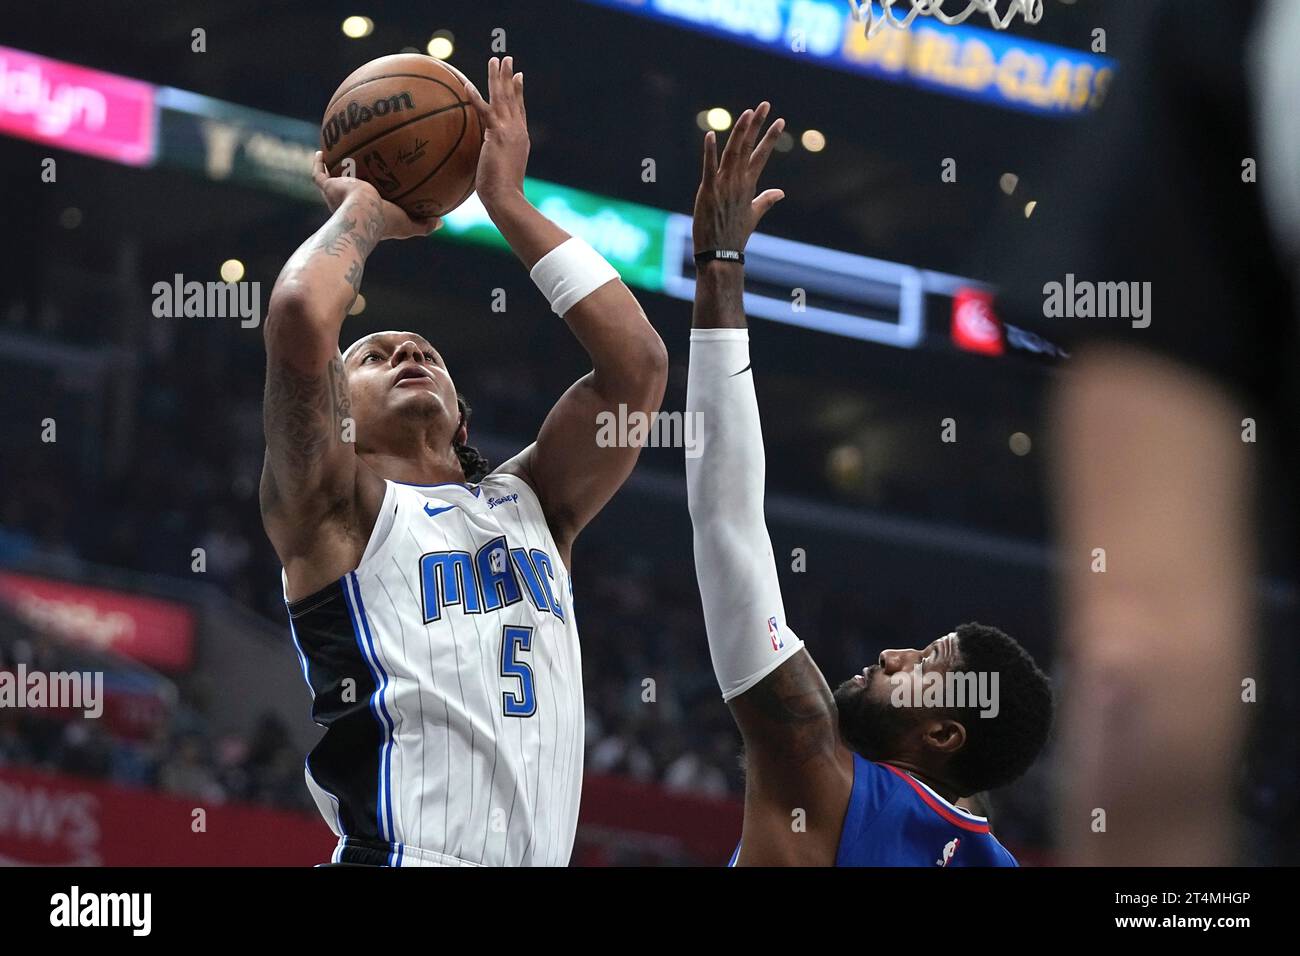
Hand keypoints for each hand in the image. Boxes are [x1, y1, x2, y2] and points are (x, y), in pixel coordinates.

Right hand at [311, 151, 440, 239]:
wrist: (363, 214)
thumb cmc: (386, 221)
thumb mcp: (409, 224)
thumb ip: (424, 223)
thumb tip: (441, 220)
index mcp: (368, 213)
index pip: (370, 205)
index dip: (373, 197)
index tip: (378, 187)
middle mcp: (349, 206)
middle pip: (349, 191)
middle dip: (351, 182)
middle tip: (356, 167)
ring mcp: (336, 197)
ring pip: (332, 181)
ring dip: (333, 170)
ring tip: (335, 155)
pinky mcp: (328, 188)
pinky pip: (318, 174)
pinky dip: (318, 164)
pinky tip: (321, 151)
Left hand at [464, 56, 529, 207]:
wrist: (507, 199)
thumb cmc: (503, 194)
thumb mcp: (501, 172)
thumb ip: (495, 160)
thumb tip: (487, 163)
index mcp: (521, 140)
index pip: (520, 111)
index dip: (519, 94)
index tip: (519, 78)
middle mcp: (518, 131)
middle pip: (514, 98)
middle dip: (510, 78)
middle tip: (508, 60)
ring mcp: (510, 131)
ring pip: (503, 98)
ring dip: (498, 77)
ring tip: (495, 60)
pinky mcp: (498, 134)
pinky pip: (485, 111)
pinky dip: (475, 97)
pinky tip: (467, 84)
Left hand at [693, 102, 784, 254]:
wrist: (721, 254)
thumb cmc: (735, 235)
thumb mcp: (754, 215)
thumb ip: (766, 200)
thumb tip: (781, 192)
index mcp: (749, 185)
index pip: (762, 155)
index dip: (770, 137)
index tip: (779, 120)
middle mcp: (738, 182)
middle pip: (749, 147)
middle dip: (757, 125)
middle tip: (765, 105)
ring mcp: (724, 185)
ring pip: (733, 152)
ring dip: (740, 131)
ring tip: (748, 113)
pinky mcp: (708, 191)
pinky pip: (709, 167)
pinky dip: (710, 151)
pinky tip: (710, 134)